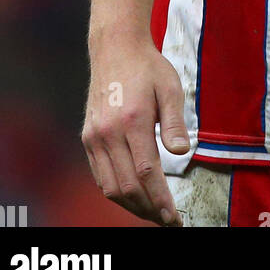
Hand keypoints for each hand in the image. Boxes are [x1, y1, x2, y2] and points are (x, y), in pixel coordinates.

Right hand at [82, 34, 189, 225]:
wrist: (115, 49)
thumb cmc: (147, 67)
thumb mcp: (170, 86)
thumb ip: (175, 121)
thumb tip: (182, 151)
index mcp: (132, 120)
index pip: (147, 172)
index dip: (160, 199)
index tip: (173, 216)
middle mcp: (108, 133)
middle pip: (127, 186)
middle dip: (148, 209)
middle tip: (166, 220)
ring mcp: (94, 137)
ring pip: (110, 186)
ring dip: (131, 206)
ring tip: (152, 212)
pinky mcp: (87, 138)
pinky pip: (99, 175)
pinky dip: (115, 191)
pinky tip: (132, 195)